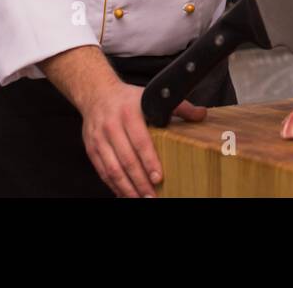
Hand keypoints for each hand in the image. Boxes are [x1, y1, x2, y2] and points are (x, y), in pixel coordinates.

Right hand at [80, 79, 207, 196]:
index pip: (140, 141)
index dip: (149, 161)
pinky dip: (114, 185)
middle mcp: (112, 126)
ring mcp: (99, 139)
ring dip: (127, 188)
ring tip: (140, 198)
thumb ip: (179, 106)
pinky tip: (125, 193)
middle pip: (126, 159)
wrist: (96, 94)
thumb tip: (200, 114)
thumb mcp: (151, 96)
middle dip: (140, 181)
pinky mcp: (91, 149)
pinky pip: (102, 171)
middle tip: (152, 196)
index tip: (158, 177)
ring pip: (112, 169)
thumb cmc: (127, 99)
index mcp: (129, 113)